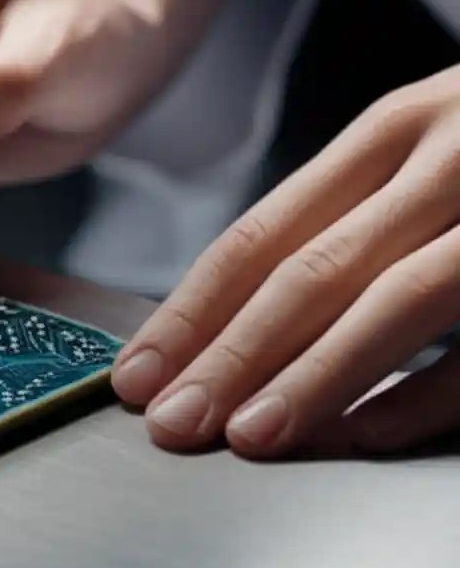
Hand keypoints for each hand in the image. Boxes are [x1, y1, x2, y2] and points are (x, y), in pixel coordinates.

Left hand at [111, 64, 459, 458]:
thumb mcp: (421, 161)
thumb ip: (343, 224)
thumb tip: (220, 328)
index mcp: (395, 131)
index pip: (262, 233)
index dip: (190, 311)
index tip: (138, 375)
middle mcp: (453, 158)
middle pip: (314, 271)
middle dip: (230, 356)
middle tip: (173, 422)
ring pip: (401, 302)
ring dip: (315, 379)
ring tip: (248, 436)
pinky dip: (422, 397)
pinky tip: (360, 436)